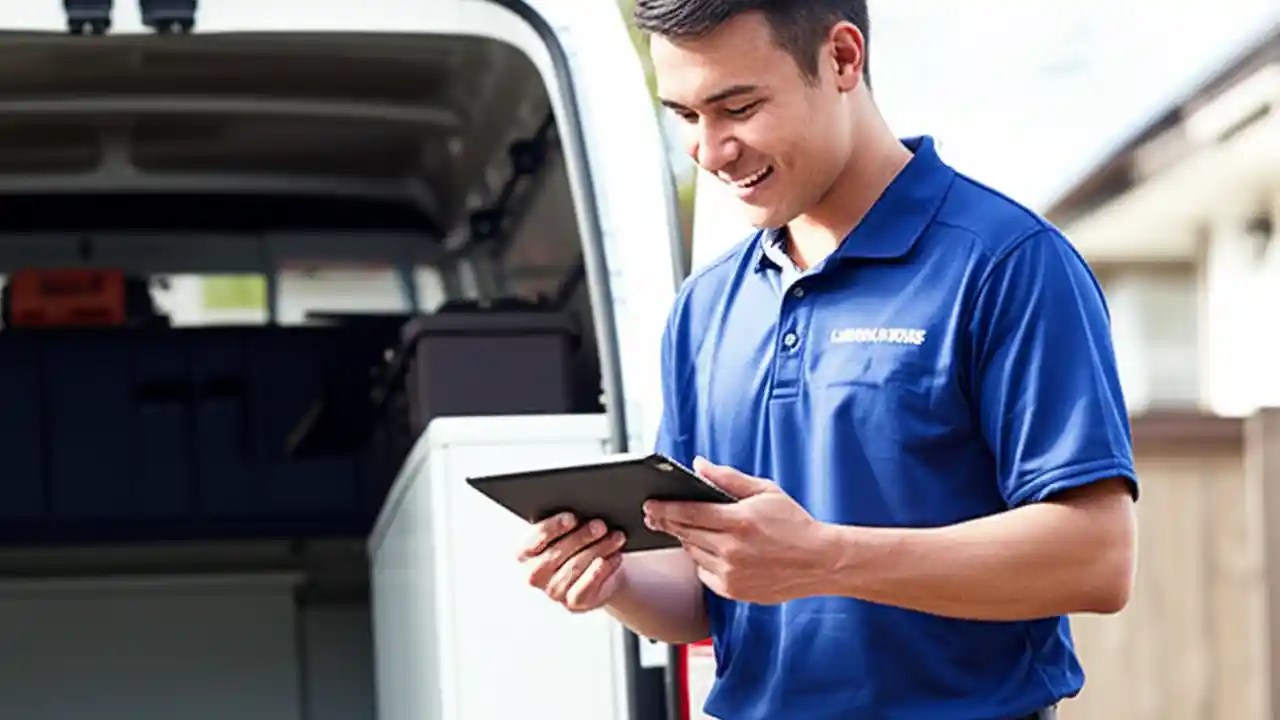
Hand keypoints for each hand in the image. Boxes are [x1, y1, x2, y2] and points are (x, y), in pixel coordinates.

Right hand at [518, 512, 628, 612]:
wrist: (600, 570)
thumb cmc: (579, 542)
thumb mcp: (570, 530)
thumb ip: (567, 521)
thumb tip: (582, 510)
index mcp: (525, 552)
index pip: (532, 541)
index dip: (552, 528)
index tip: (571, 517)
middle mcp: (534, 574)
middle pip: (554, 555)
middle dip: (580, 538)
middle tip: (600, 525)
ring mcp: (552, 592)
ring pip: (574, 569)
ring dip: (598, 550)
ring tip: (616, 537)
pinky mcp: (573, 603)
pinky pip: (586, 587)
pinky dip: (602, 570)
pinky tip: (614, 556)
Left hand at [643, 458, 829, 603]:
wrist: (819, 562)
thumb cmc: (793, 523)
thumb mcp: (765, 491)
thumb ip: (728, 478)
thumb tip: (698, 465)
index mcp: (739, 521)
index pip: (689, 512)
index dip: (664, 508)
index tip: (649, 504)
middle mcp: (732, 550)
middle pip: (685, 533)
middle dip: (666, 522)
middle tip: (653, 515)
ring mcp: (731, 573)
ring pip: (692, 553)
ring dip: (687, 540)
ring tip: (688, 528)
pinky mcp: (732, 590)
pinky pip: (703, 572)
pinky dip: (703, 560)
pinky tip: (713, 550)